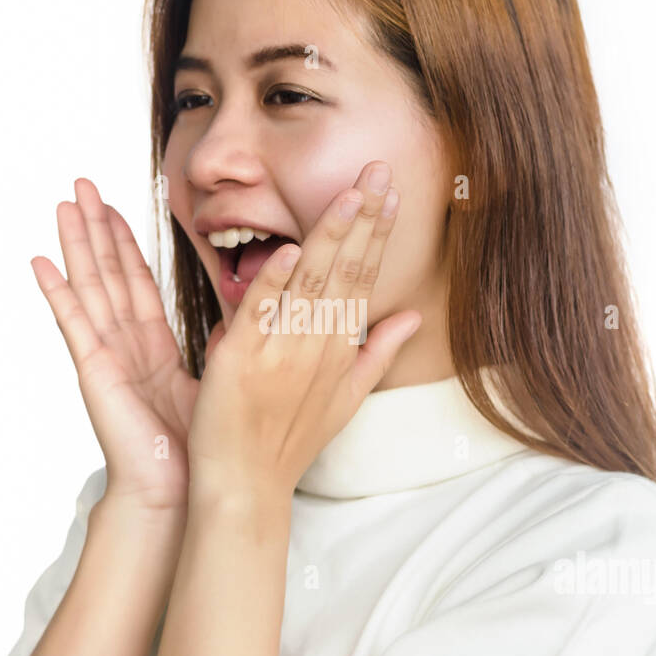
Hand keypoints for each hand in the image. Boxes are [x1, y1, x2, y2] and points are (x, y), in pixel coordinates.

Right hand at [30, 177, 224, 512]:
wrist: (183, 493)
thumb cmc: (200, 449)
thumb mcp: (219, 381)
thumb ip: (226, 345)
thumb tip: (251, 315)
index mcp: (152, 350)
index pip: (137, 285)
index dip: (126, 245)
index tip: (118, 206)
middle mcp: (125, 348)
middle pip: (107, 276)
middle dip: (96, 230)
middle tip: (83, 184)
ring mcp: (106, 358)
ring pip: (90, 288)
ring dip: (76, 245)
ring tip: (63, 203)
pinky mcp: (95, 372)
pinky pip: (74, 324)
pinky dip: (56, 293)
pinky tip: (40, 262)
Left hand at [186, 161, 421, 500]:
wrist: (246, 485)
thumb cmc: (289, 443)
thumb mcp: (346, 398)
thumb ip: (378, 351)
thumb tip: (413, 316)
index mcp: (340, 348)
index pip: (363, 278)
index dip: (377, 233)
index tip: (391, 191)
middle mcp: (318, 347)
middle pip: (346, 271)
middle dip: (364, 218)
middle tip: (379, 169)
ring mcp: (283, 353)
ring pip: (310, 284)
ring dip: (329, 236)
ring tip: (348, 194)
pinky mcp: (243, 362)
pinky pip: (262, 316)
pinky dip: (274, 284)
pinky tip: (288, 251)